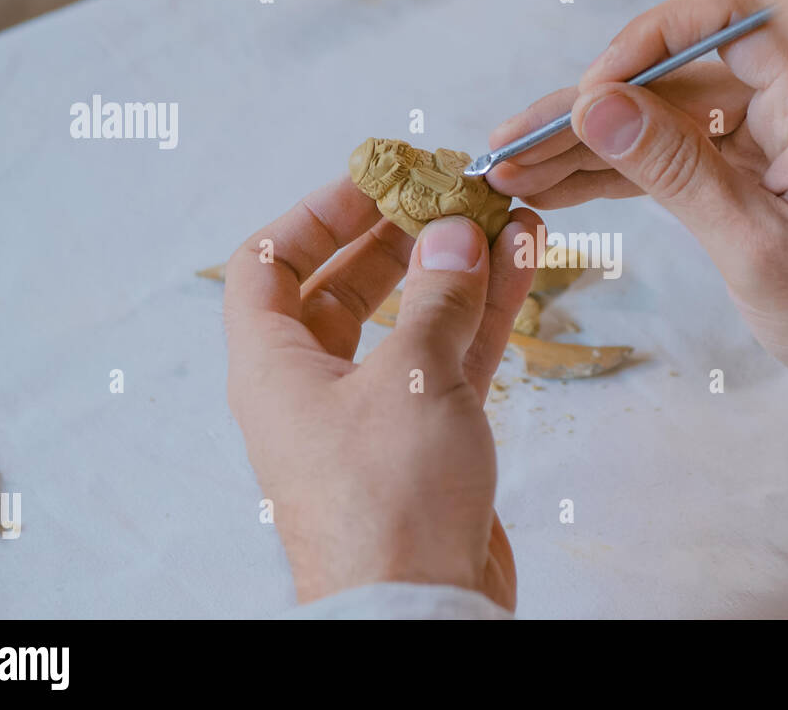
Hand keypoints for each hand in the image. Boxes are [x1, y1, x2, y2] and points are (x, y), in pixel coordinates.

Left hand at [223, 176, 540, 607]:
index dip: (317, 213)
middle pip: (345, 288)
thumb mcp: (412, 378)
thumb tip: (451, 234)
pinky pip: (449, 358)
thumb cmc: (390, 500)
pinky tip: (519, 264)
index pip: (268, 264)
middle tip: (449, 195)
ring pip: (411, 319)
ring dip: (454, 269)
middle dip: (399, 237)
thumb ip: (436, 297)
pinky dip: (482, 315)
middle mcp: (315, 386)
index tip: (375, 179)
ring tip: (503, 216)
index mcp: (275, 367)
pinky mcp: (425, 439)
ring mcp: (373, 413)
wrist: (420, 607)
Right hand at [488, 0, 787, 457]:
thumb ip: (674, 170)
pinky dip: (625, 176)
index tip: (589, 96)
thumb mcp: (756, 248)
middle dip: (588, 110)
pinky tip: (561, 189)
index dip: (646, 43)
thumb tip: (597, 105)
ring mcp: (774, 141)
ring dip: (592, 146)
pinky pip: (682, 159)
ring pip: (667, 120)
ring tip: (513, 173)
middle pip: (675, 75)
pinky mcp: (759, 176)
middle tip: (509, 147)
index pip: (724, 18)